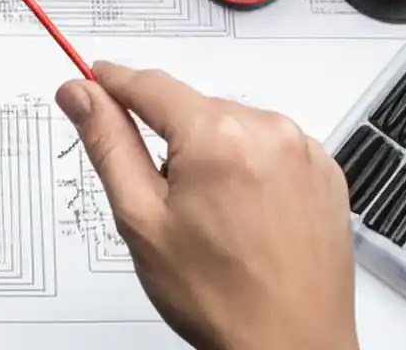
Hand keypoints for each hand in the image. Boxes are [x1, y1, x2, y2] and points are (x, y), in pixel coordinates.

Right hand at [56, 63, 357, 349]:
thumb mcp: (141, 217)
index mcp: (218, 136)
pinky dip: (246, 167)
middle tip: (159, 199)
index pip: (149, 85)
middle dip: (167, 139)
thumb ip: (108, 143)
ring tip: (208, 217)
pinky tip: (241, 215)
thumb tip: (80, 93)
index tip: (91, 81)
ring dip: (208, 153)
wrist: (290, 347)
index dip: (112, 82)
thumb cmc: (218, 296)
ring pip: (230, 128)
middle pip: (192, 108)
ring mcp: (304, 151)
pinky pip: (268, 148)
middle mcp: (269, 131)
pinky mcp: (325, 172)